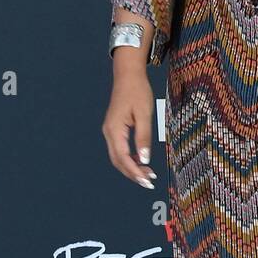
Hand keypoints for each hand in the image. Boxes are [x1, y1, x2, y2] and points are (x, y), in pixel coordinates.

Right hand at [102, 56, 157, 188]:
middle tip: (149, 182)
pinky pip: (119, 149)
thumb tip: (145, 159)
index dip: (135, 171)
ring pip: (118, 156)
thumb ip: (144, 137)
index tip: (147, 180)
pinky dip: (130, 158)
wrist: (128, 76)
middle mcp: (109, 132)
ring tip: (148, 174)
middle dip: (133, 173)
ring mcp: (110, 131)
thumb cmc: (137, 92)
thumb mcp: (145, 114)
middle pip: (118, 161)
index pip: (124, 158)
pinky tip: (142, 160)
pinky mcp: (114, 129)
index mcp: (114, 130)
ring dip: (131, 167)